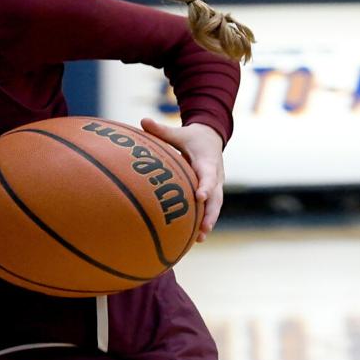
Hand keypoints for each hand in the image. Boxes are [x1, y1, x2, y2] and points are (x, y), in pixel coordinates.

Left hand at [141, 118, 223, 241]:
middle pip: (216, 196)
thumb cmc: (192, 137)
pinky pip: (211, 208)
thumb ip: (162, 130)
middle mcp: (215, 175)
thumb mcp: (179, 132)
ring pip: (216, 206)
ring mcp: (216, 185)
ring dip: (209, 221)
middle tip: (204, 229)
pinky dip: (205, 221)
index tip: (200, 197)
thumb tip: (142, 120)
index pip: (208, 175)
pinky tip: (196, 238)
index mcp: (207, 161)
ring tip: (200, 239)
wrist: (212, 138)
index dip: (206, 185)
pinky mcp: (214, 192)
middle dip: (211, 213)